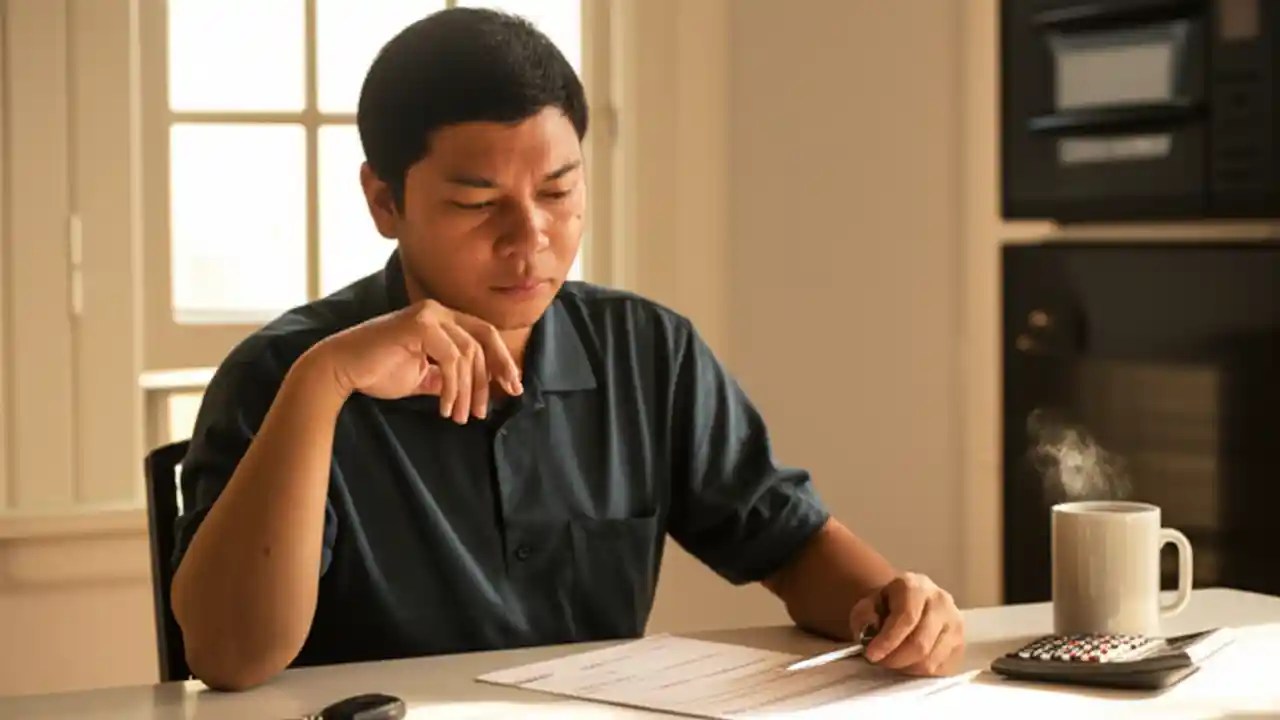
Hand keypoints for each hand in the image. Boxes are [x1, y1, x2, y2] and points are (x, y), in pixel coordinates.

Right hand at [313, 299, 522, 422]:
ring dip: (467, 391)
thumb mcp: (424, 378)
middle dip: (493, 376)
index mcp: (443, 318)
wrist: (341, 369)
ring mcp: (429, 315)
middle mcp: (438, 311)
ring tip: (459, 416)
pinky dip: (453, 387)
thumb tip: (478, 390)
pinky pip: (451, 358)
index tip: (512, 388)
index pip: (484, 335)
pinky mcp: (419, 325)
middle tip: (488, 409)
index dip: (501, 361)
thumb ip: (450, 378)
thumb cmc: (378, 372)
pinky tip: (445, 408)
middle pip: (484, 340)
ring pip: (468, 354)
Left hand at [850, 573, 963, 676]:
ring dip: (906, 668)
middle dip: (895, 659)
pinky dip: (919, 673)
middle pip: (920, 643)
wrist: (909, 605)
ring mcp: (955, 624)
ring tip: (892, 661)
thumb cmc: (886, 606)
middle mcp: (941, 602)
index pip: (906, 617)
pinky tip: (908, 663)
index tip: (871, 655)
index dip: (888, 640)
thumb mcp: (867, 604)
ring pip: (930, 660)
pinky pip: (939, 670)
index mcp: (917, 586)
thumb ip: (864, 616)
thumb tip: (870, 632)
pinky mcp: (960, 645)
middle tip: (879, 662)